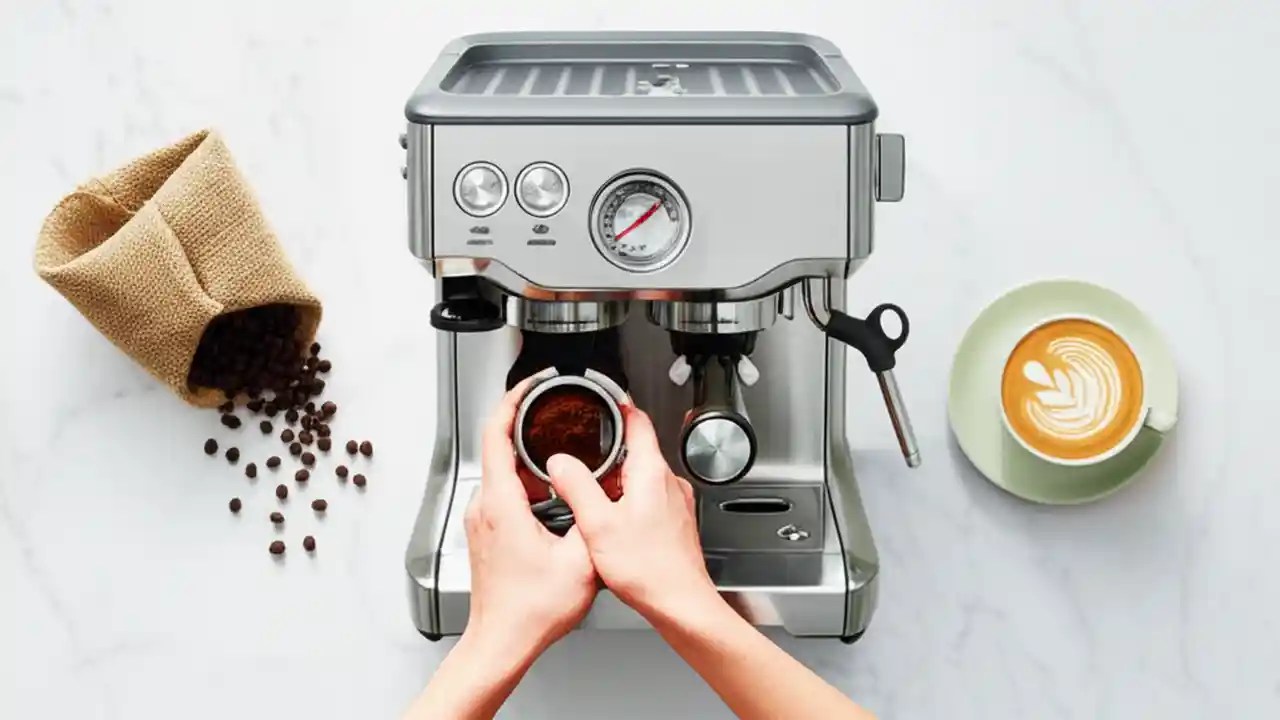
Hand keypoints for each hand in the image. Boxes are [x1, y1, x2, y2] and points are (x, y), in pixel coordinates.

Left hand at [464, 381, 597, 656]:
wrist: (503, 642)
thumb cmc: (531, 611)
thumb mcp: (581, 559)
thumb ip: (590, 516)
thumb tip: (596, 489)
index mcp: (502, 503)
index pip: (496, 433)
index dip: (514, 401)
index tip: (531, 385)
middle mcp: (484, 507)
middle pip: (499, 447)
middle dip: (529, 426)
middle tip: (557, 413)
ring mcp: (481, 521)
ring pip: (503, 472)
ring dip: (531, 459)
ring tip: (564, 458)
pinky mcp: (485, 534)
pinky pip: (503, 494)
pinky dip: (526, 484)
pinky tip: (552, 497)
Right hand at [545, 406, 717, 620]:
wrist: (680, 603)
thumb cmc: (649, 569)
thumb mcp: (598, 524)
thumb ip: (577, 486)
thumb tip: (560, 462)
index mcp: (652, 473)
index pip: (638, 421)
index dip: (619, 406)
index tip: (605, 400)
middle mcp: (669, 483)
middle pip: (638, 449)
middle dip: (610, 452)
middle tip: (583, 458)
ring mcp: (676, 503)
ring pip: (643, 477)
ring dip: (618, 480)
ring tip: (594, 497)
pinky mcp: (676, 523)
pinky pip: (650, 499)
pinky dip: (630, 501)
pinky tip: (615, 524)